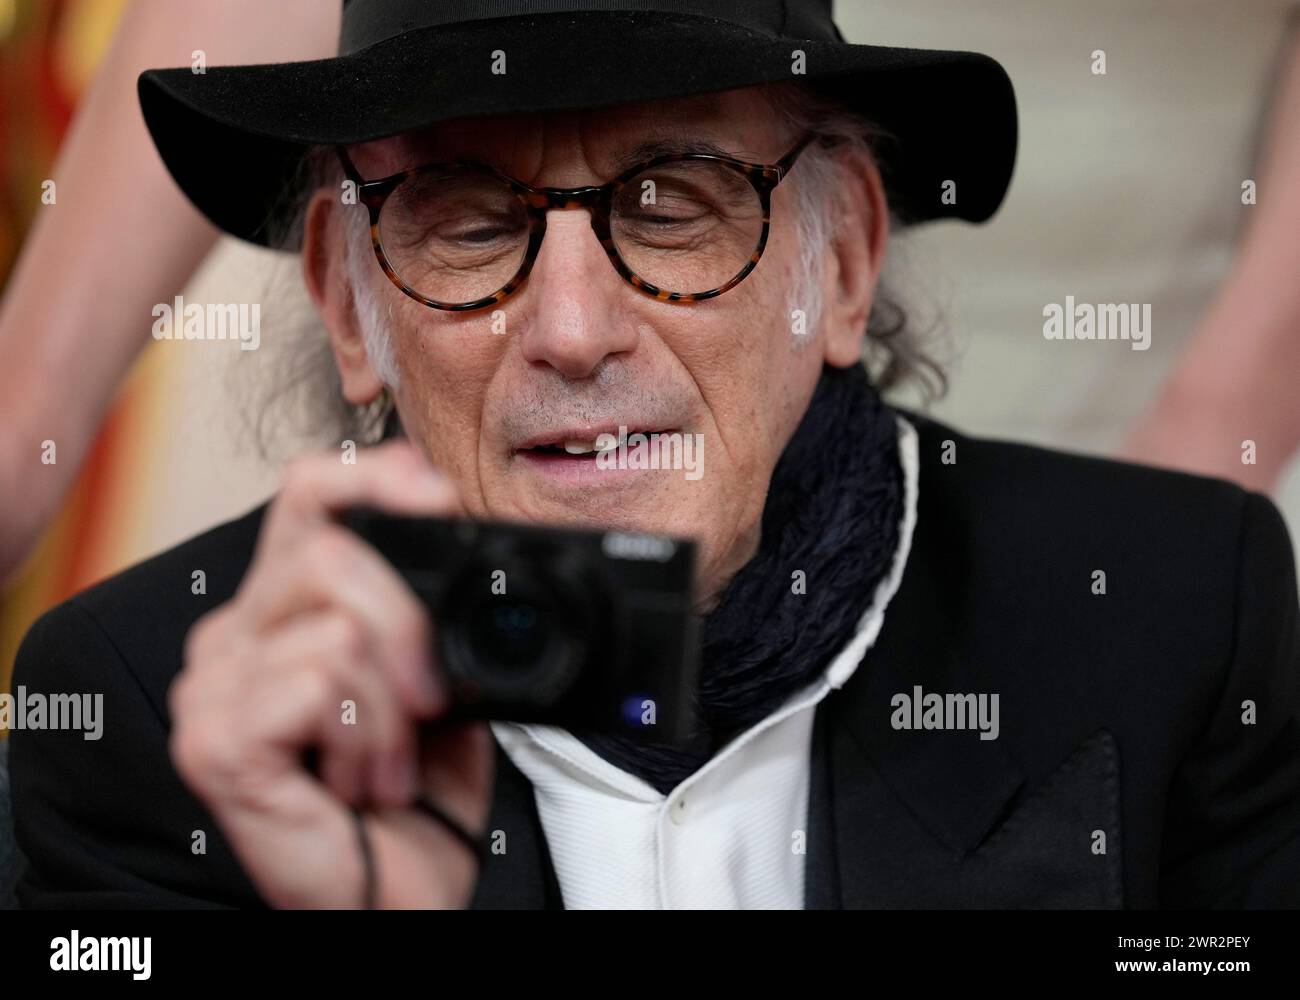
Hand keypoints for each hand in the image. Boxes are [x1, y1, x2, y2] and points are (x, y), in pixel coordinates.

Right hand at [168, 440, 492, 907]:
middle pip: (325, 547)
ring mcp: (214, 688)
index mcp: (283, 613)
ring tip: (389, 763)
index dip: (368, 477)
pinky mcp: (215, 740)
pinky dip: (369, 736)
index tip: (438, 497)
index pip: (303, 498)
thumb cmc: (415, 794)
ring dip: (395, 705)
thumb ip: (426, 610)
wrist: (398, 894)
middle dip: (408, 619)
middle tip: (434, 698)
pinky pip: (318, 684)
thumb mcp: (437, 682)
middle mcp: (234, 638)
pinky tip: (358, 783)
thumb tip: (450, 518)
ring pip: (332, 621)